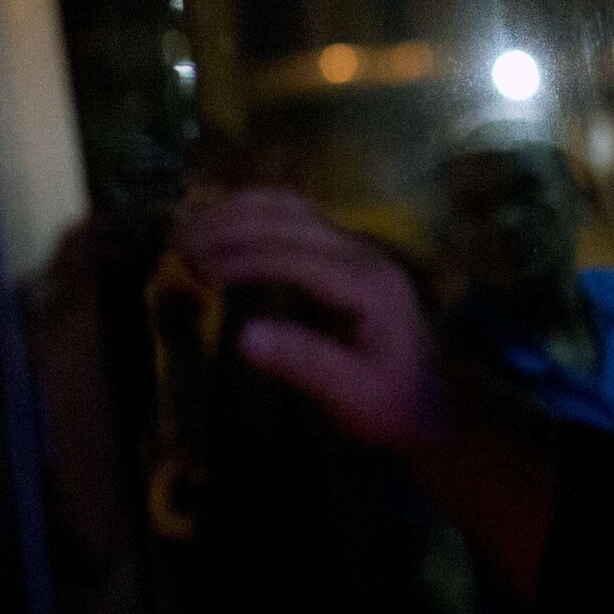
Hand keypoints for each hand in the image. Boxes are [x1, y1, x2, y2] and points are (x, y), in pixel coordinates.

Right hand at [172, 189, 446, 451]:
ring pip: (292, 207)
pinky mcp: (343, 251)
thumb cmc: (392, 405)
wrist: (434, 406)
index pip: (297, 257)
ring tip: (189, 226)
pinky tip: (220, 218)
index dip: (245, 259)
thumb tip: (242, 335)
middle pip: (291, 220)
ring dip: (238, 210)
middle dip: (231, 226)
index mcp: (369, 284)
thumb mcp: (350, 396)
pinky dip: (254, 209)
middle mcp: (364, 252)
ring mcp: (355, 246)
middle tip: (179, 244)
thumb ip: (301, 362)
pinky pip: (295, 214)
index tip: (198, 270)